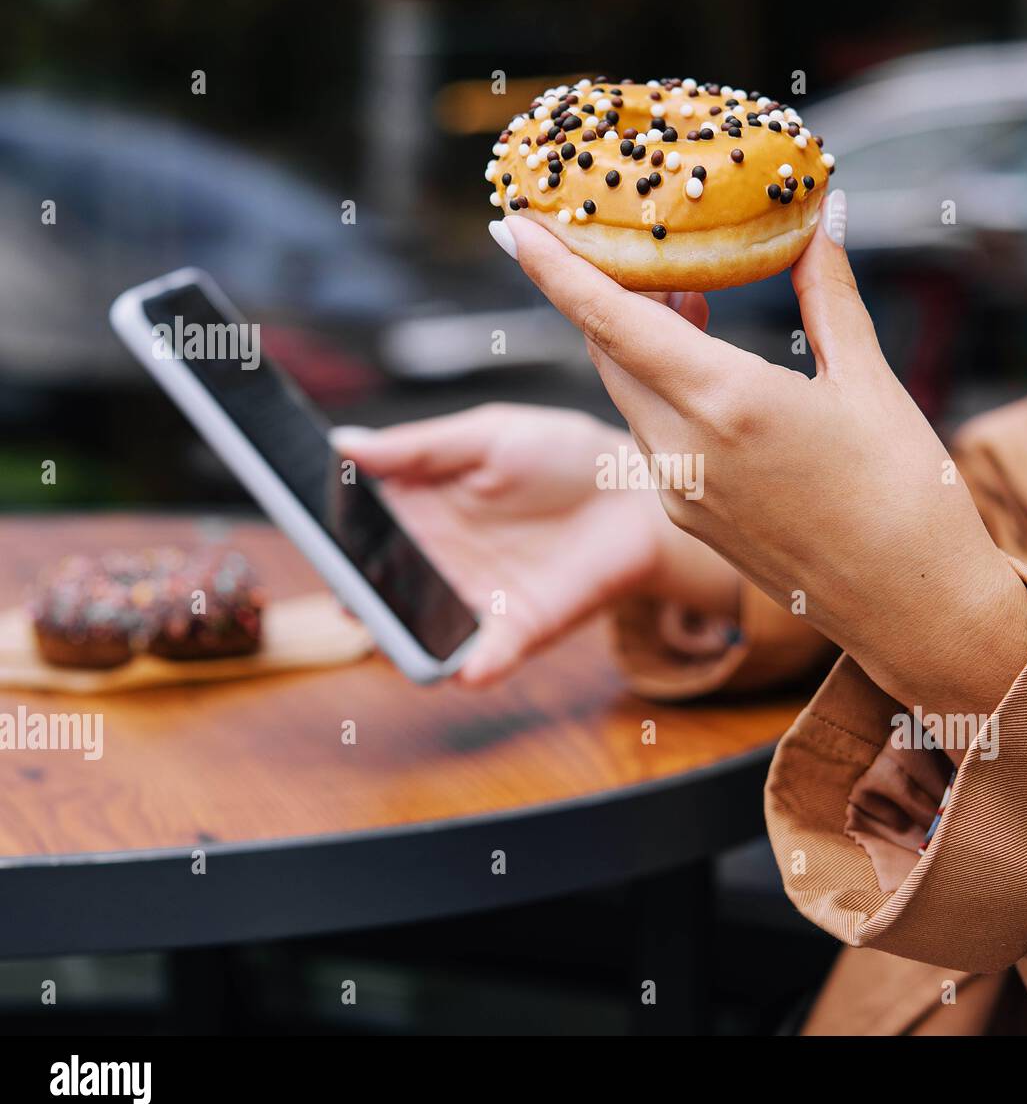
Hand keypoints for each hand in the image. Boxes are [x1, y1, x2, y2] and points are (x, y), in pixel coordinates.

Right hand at [332, 404, 739, 685]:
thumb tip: (344, 444)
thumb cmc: (560, 455)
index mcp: (417, 508)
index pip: (357, 531)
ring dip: (402, 639)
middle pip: (378, 588)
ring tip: (390, 633)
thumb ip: (419, 448)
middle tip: (346, 590)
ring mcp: (471, 600)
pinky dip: (472, 668)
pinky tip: (467, 668)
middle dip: (358, 595)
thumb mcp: (487, 435)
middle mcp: (434, 561)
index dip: (332, 538)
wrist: (634, 493)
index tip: (315, 536)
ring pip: (419, 631)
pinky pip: (484, 658)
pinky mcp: (516, 630)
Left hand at [494, 194, 1026, 739]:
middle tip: (639, 243)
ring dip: (639, 343)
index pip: (613, 321)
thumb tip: (821, 219)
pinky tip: (707, 374)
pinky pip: (653, 437)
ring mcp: (679, 492)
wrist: (911, 612)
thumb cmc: (905, 494)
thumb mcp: (869, 381)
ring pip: (629, 396)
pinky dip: (661, 392)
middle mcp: (685, 450)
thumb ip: (829, 294)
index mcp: (726, 404)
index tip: (515, 226)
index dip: (557, 270)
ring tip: (692, 295)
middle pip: (609, 353)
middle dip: (608, 293)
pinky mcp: (689, 519)